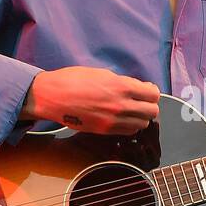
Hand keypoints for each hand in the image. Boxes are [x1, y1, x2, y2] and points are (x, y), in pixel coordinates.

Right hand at [22, 67, 159, 134]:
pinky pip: (128, 131)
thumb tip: (137, 87)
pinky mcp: (105, 131)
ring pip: (142, 124)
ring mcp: (113, 121)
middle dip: (149, 105)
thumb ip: (123, 82)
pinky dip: (130, 126)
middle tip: (142, 101)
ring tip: (132, 111)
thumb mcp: (102, 73)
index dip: (152, 92)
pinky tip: (123, 118)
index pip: (153, 94)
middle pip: (152, 111)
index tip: (147, 90)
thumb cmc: (73, 80)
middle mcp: (121, 105)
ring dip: (141, 117)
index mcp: (122, 87)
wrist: (52, 96)